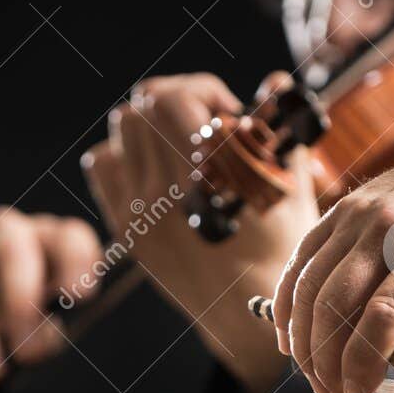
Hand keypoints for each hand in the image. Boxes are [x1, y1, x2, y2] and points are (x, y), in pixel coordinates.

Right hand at [0, 207, 101, 388]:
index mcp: (52, 244)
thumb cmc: (18, 338)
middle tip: (25, 353)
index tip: (77, 295)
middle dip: (19, 302)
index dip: (76, 260)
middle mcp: (7, 232)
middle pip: (12, 249)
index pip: (69, 237)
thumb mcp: (42, 338)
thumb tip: (39, 344)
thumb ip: (46, 334)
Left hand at [82, 72, 317, 392]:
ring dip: (151, 125)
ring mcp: (140, 210)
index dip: (206, 93)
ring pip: (122, 129)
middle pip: (144, 105)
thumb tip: (277, 80)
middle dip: (177, 102)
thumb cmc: (280, 250)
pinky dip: (124, 155)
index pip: (176, 98)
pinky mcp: (127, 227)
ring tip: (178, 145)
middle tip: (203, 124)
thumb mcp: (291, 185)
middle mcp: (166, 189)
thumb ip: (282, 127)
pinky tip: (154, 170)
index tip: (227, 115)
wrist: (248, 312)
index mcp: (210, 174)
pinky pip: (102, 164)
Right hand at [272, 141, 393, 392]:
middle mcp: (390, 227)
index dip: (362, 363)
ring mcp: (359, 213)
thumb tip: (382, 368)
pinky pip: (301, 260)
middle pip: (336, 305)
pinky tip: (293, 336)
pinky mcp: (341, 208)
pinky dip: (289, 304)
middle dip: (328, 362)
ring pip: (309, 286)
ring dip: (305, 341)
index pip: (385, 315)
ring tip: (316, 375)